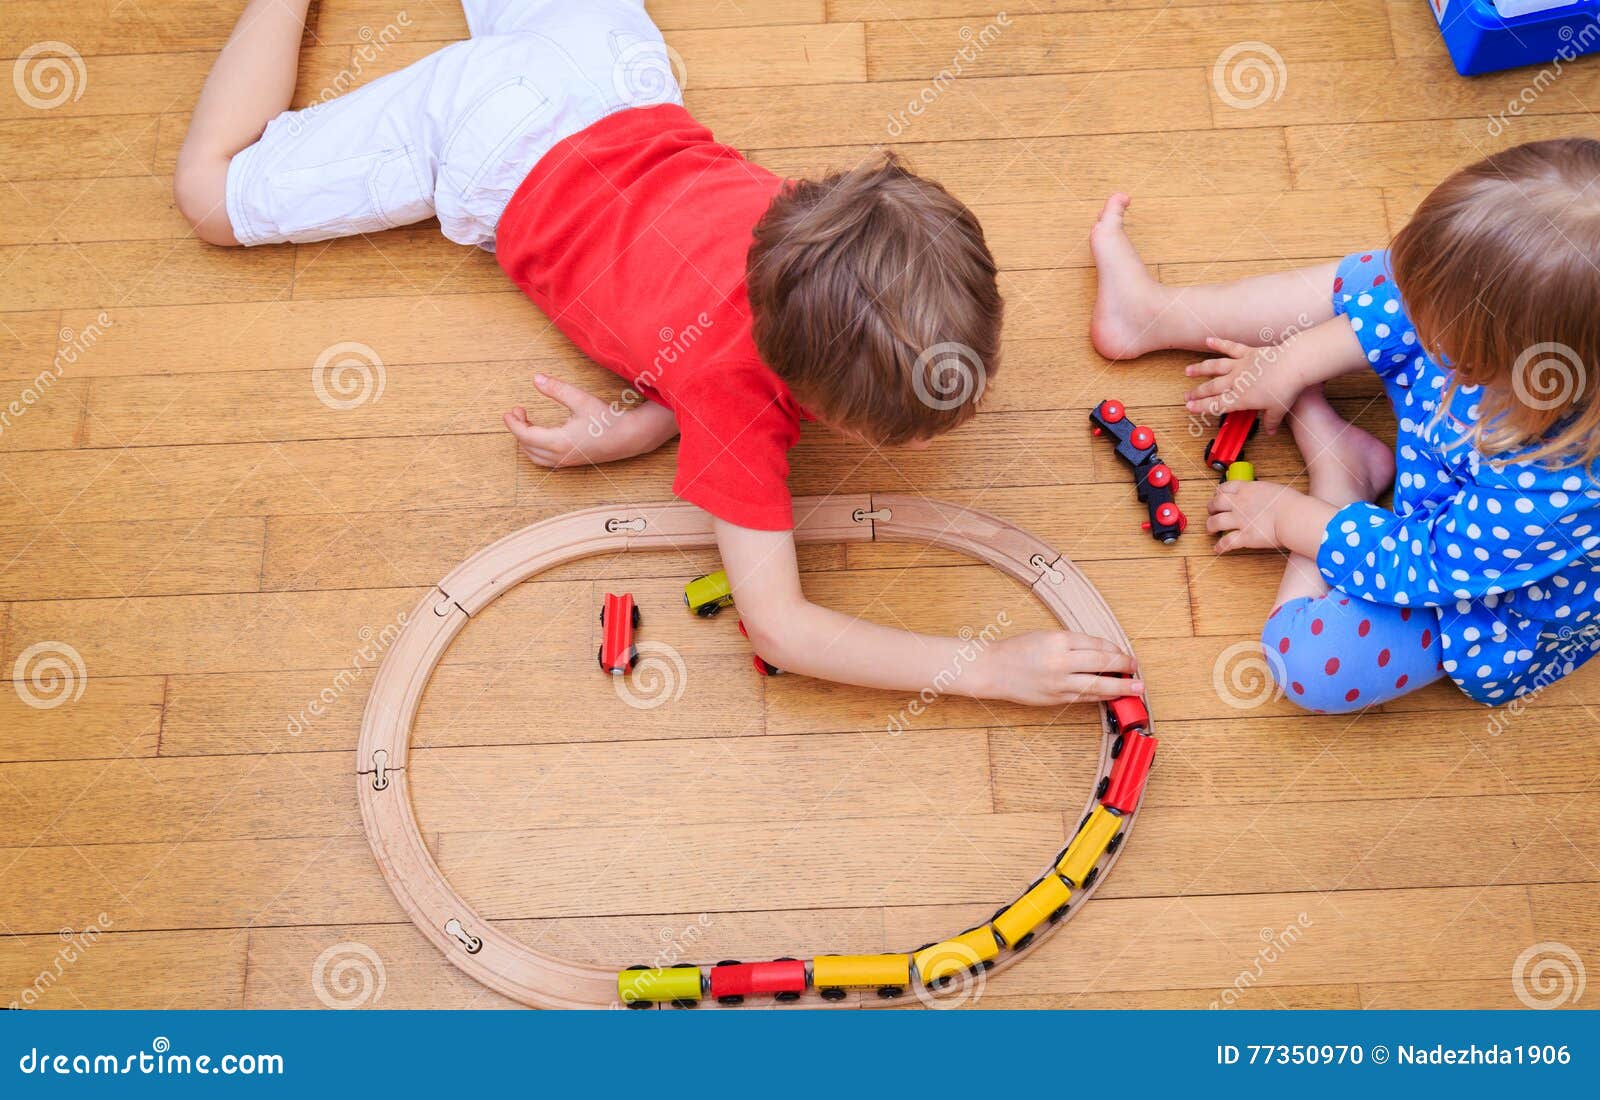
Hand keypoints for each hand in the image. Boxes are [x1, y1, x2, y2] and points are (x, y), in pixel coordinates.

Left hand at [503, 374, 670, 467]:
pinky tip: (541, 434)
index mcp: (559, 441)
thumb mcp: (581, 399)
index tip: (510, 411)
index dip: (513, 423)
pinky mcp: (571, 462)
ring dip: (526, 440)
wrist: (629, 437)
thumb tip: (535, 378)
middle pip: (526, 446)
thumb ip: (557, 389)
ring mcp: (565, 461)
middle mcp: (559, 456)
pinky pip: (544, 460)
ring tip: (528, 422)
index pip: (525, 435)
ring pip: (534, 456)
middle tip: (519, 410)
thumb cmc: (607, 419)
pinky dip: (535, 448)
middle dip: (518, 429)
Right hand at [977, 631, 1141, 705]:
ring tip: (1136, 688)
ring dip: (1120, 686)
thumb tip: (1102, 653)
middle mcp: (1060, 661)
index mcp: (1059, 639)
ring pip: (1098, 685)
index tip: (1125, 653)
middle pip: (1103, 664)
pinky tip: (1112, 695)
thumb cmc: (1017, 649)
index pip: (1097, 644)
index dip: (1116, 650)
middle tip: (1137, 668)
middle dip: (1124, 666)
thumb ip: (1072, 643)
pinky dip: (1101, 696)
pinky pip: (1085, 698)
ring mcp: (1058, 682)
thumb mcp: (1046, 636)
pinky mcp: (1056, 698)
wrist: (992, 669)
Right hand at [1185, 336, 1306, 433]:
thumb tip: (1270, 431)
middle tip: (1186, 395)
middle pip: (1212, 388)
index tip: (1189, 407)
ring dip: (1200, 369)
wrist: (1294, 365)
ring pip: (1215, 367)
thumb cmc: (1285, 388)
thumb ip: (1270, 421)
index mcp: (1241, 398)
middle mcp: (1236, 382)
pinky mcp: (1248, 353)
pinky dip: (1219, 343)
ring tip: (1188, 370)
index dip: (1201, 406)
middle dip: (1197, 392)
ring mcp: (1240, 365)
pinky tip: (1208, 340)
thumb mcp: (1278, 410)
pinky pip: (1230, 347)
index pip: (1216, 405)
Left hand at [1207, 479, 1297, 552]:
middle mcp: (1240, 503)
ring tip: (1210, 530)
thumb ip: (1264, 493)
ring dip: (1210, 526)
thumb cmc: (1292, 503)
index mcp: (1248, 489)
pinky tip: (1218, 549)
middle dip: (1211, 508)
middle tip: (1212, 512)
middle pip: (1216, 503)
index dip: (1218, 492)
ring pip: (1215, 522)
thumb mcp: (1275, 490)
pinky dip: (1220, 547)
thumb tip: (1266, 498)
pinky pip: (1226, 542)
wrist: (1295, 516)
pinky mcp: (1245, 536)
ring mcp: (1240, 520)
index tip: (1218, 496)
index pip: (1225, 487)